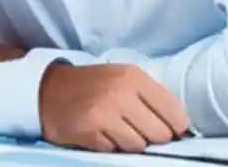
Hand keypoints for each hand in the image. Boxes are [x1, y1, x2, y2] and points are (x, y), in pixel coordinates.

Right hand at [39, 63, 190, 152]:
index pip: (177, 115)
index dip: (173, 127)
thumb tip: (182, 129)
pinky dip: (108, 145)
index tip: (159, 125)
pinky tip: (97, 132)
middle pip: (161, 134)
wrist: (45, 90)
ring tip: (112, 128)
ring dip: (128, 142)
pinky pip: (115, 150)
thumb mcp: (122, 79)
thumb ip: (152, 98)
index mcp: (133, 77)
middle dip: (150, 136)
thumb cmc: (91, 86)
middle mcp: (120, 93)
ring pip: (139, 146)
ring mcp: (103, 113)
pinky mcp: (88, 131)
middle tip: (131, 126)